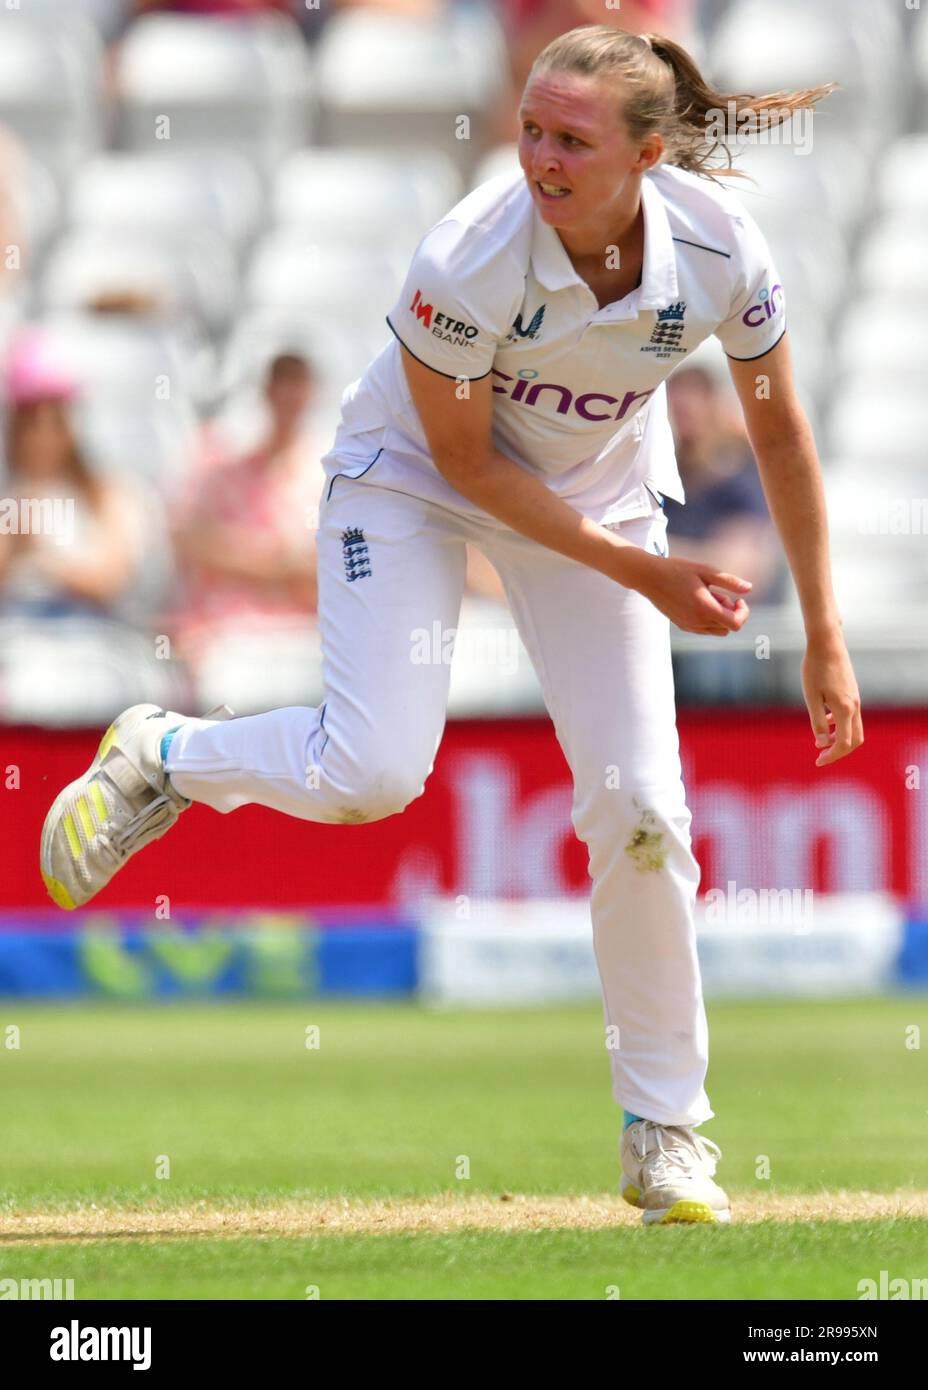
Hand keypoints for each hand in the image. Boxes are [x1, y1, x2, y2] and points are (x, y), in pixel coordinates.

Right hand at [630, 553, 752, 635]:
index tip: (738, 599)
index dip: (743, 613)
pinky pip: (704, 629)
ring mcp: (689, 626)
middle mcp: (697, 622)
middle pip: (727, 627)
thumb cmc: (678, 570)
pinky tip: (698, 601)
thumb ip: (729, 581)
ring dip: (719, 616)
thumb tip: (749, 588)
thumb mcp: (706, 571)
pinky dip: (708, 619)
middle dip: (730, 612)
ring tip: (708, 596)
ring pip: (717, 631)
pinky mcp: (682, 625)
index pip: (736, 624)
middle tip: (719, 593)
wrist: (649, 577)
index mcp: (705, 608)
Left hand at [802, 632, 862, 766]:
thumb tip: (822, 743)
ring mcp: (856, 699)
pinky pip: (851, 716)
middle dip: (839, 752)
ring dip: (840, 739)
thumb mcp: (811, 698)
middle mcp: (855, 706)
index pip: (843, 743)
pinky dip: (840, 725)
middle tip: (820, 757)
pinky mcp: (853, 692)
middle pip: (854, 740)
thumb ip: (817, 722)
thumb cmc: (815, 669)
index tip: (817, 762)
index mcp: (845, 710)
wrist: (827, 643)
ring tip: (820, 741)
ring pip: (855, 729)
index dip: (831, 756)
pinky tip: (825, 721)